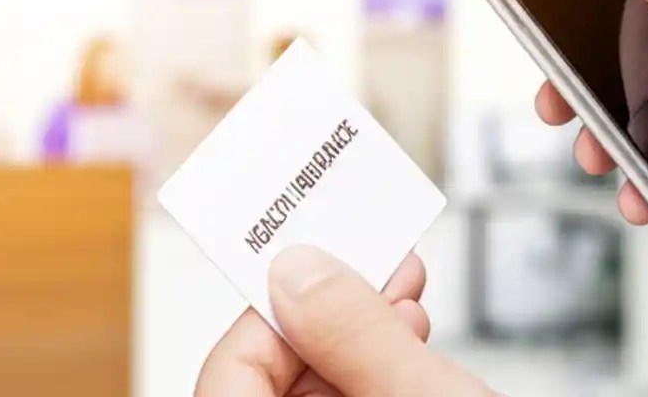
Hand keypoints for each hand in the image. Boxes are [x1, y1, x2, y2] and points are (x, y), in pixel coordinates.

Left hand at [196, 245, 493, 395]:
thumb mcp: (417, 395)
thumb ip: (354, 333)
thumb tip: (299, 270)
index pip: (230, 373)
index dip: (276, 311)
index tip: (320, 263)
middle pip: (276, 372)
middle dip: (332, 313)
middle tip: (379, 264)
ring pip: (317, 383)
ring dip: (362, 332)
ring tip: (406, 288)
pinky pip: (349, 394)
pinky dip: (376, 364)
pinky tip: (409, 334)